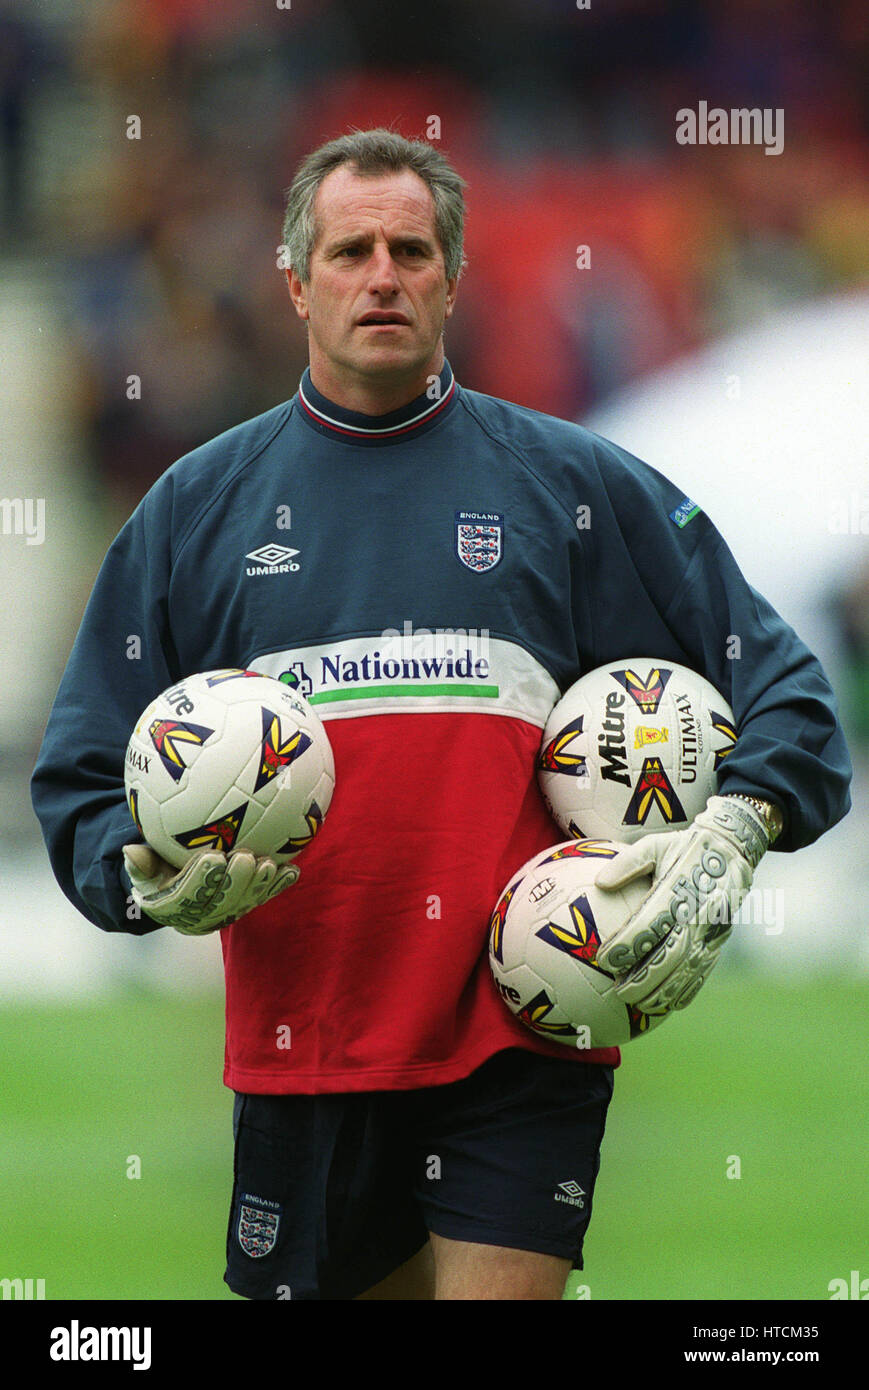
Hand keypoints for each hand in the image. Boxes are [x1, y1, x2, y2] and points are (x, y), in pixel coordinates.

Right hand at [123, 843, 298, 934]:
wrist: (175, 887)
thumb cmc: (157, 869)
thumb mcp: (143, 868)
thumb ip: (140, 862)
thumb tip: (130, 850)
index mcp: (174, 909)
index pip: (188, 896)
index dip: (202, 878)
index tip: (212, 857)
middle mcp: (202, 917)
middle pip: (222, 902)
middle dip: (237, 881)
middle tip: (247, 856)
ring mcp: (226, 914)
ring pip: (245, 902)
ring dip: (260, 884)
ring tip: (271, 864)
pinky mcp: (245, 906)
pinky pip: (262, 897)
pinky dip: (278, 886)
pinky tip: (293, 870)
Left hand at [593, 796, 770, 1012]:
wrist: (733, 850)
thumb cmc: (684, 847)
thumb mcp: (655, 844)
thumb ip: (628, 863)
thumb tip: (600, 882)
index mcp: (680, 888)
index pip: (650, 923)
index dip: (628, 944)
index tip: (604, 960)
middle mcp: (699, 912)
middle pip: (671, 953)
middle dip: (645, 977)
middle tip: (619, 992)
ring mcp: (714, 929)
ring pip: (689, 968)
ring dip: (665, 991)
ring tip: (640, 1006)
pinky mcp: (721, 940)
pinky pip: (705, 970)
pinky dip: (688, 990)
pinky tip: (669, 1005)